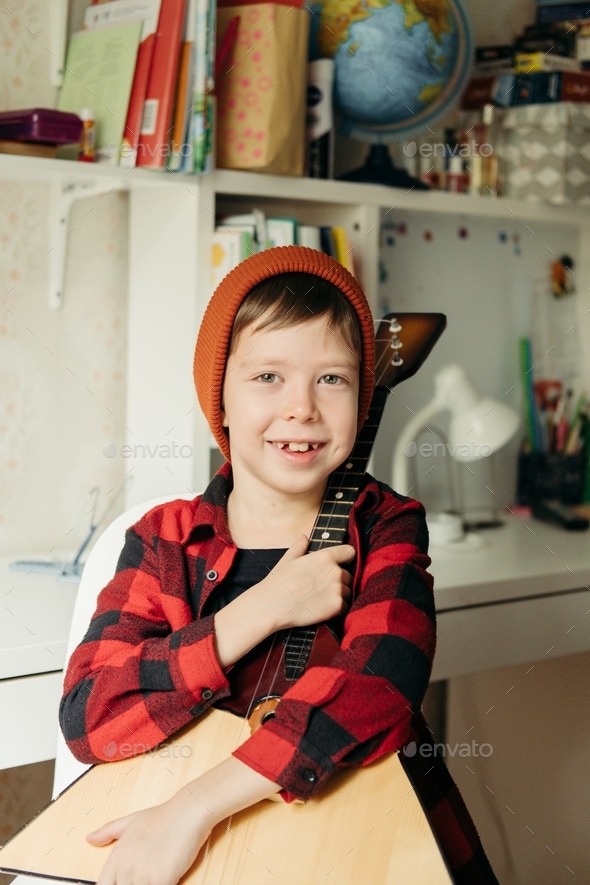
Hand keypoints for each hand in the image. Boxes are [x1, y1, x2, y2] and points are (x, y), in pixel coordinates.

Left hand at [87, 757, 278, 884]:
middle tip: (142, 880)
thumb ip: (108, 831)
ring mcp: (141, 877)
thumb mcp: (131, 821)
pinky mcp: (159, 881)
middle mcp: (125, 870)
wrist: (187, 812)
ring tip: (151, 880)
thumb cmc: (163, 816)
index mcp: (116, 858)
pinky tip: (166, 881)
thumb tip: (90, 838)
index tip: (123, 883)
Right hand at [214, 535, 354, 668]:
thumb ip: (299, 547)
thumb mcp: (287, 560)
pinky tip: (321, 609)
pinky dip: (337, 609)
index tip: (340, 565)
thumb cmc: (277, 583)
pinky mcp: (337, 606)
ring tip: (320, 599)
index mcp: (325, 556)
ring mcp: (338, 589)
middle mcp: (335, 571)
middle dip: (338, 581)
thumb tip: (304, 537)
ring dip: (339, 595)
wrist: (271, 607)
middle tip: (320, 588)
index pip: (349, 552)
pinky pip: (345, 607)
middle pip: (348, 575)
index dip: (345, 558)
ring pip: (348, 591)